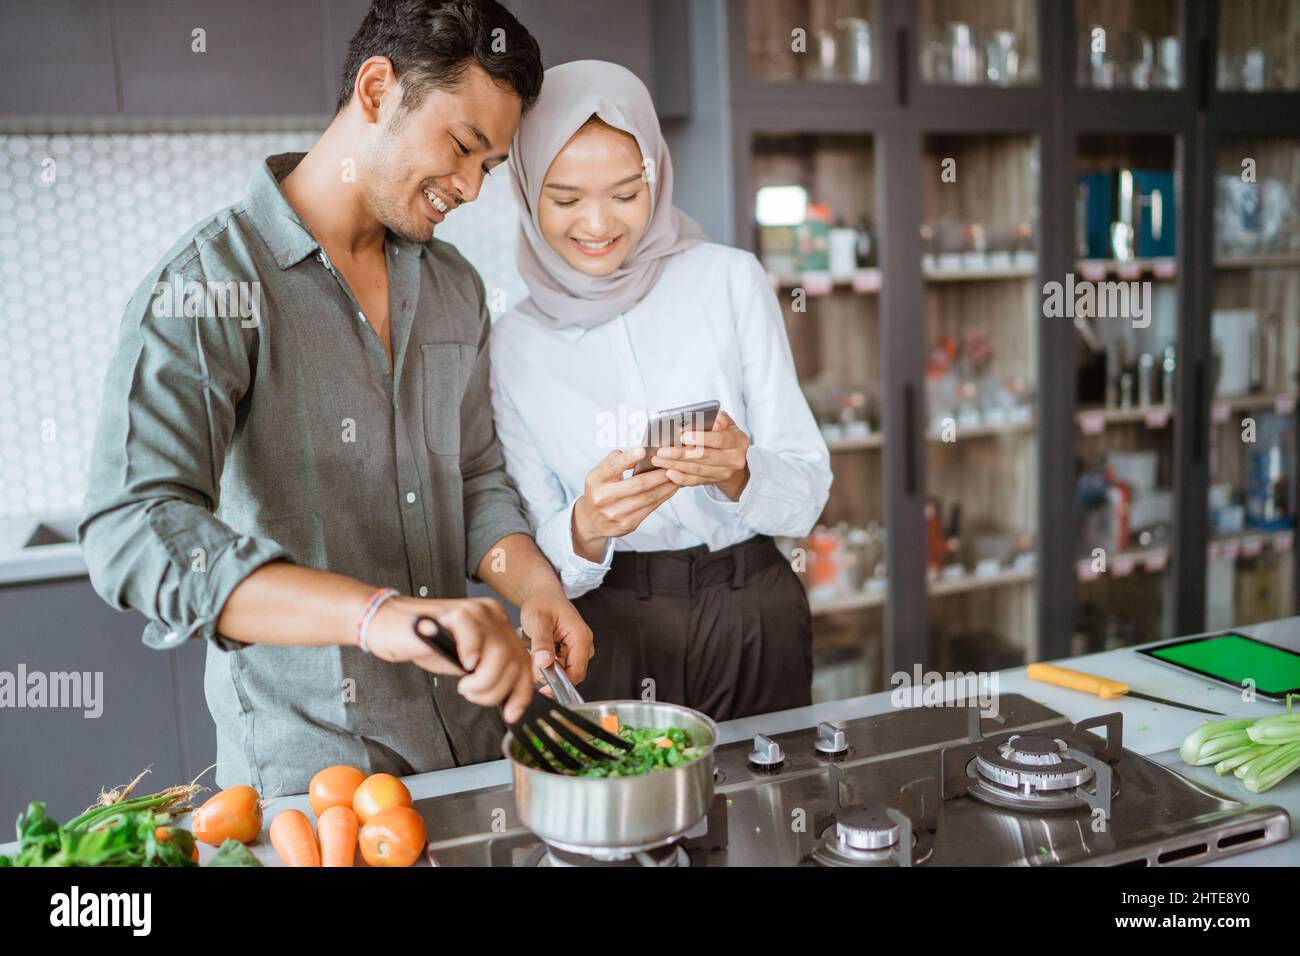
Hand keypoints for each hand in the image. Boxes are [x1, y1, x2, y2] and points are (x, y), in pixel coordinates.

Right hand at [365, 595, 533, 722]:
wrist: (389, 625)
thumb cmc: (425, 644)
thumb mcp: (464, 664)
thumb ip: (489, 673)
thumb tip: (511, 699)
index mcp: (498, 626)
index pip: (524, 663)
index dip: (521, 693)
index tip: (510, 713)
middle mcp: (491, 615)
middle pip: (516, 662)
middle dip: (495, 691)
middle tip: (471, 694)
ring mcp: (474, 611)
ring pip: (500, 655)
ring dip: (484, 682)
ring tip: (464, 685)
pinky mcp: (454, 613)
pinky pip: (477, 639)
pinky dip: (472, 656)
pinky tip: (462, 664)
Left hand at [519, 588, 594, 685]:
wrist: (542, 595)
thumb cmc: (542, 602)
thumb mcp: (538, 620)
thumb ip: (542, 642)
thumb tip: (544, 663)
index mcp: (581, 637)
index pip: (576, 672)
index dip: (560, 683)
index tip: (543, 687)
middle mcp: (583, 645)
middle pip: (570, 675)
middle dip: (551, 674)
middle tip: (532, 662)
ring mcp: (577, 649)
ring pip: (563, 672)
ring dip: (546, 668)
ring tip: (535, 650)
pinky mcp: (569, 652)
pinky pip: (558, 666)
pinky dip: (546, 663)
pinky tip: (538, 650)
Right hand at [572, 447, 678, 560]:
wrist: (591, 520)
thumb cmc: (600, 489)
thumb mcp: (599, 472)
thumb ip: (615, 460)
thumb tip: (639, 452)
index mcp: (595, 480)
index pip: (613, 467)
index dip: (628, 458)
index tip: (643, 449)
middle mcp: (603, 498)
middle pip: (638, 484)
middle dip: (658, 473)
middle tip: (673, 464)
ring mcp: (615, 513)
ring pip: (648, 497)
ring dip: (666, 485)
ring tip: (678, 475)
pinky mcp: (627, 525)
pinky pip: (651, 508)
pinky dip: (663, 496)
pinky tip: (671, 488)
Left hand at [652, 410, 750, 500]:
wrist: (734, 457)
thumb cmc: (725, 434)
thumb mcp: (726, 423)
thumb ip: (715, 419)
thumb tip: (698, 418)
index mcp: (738, 441)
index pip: (719, 439)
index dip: (701, 438)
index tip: (682, 436)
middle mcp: (734, 459)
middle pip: (704, 456)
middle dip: (681, 453)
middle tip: (661, 450)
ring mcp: (724, 473)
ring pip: (697, 470)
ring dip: (675, 465)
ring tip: (658, 459)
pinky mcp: (714, 481)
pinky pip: (695, 481)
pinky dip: (681, 478)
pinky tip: (668, 473)